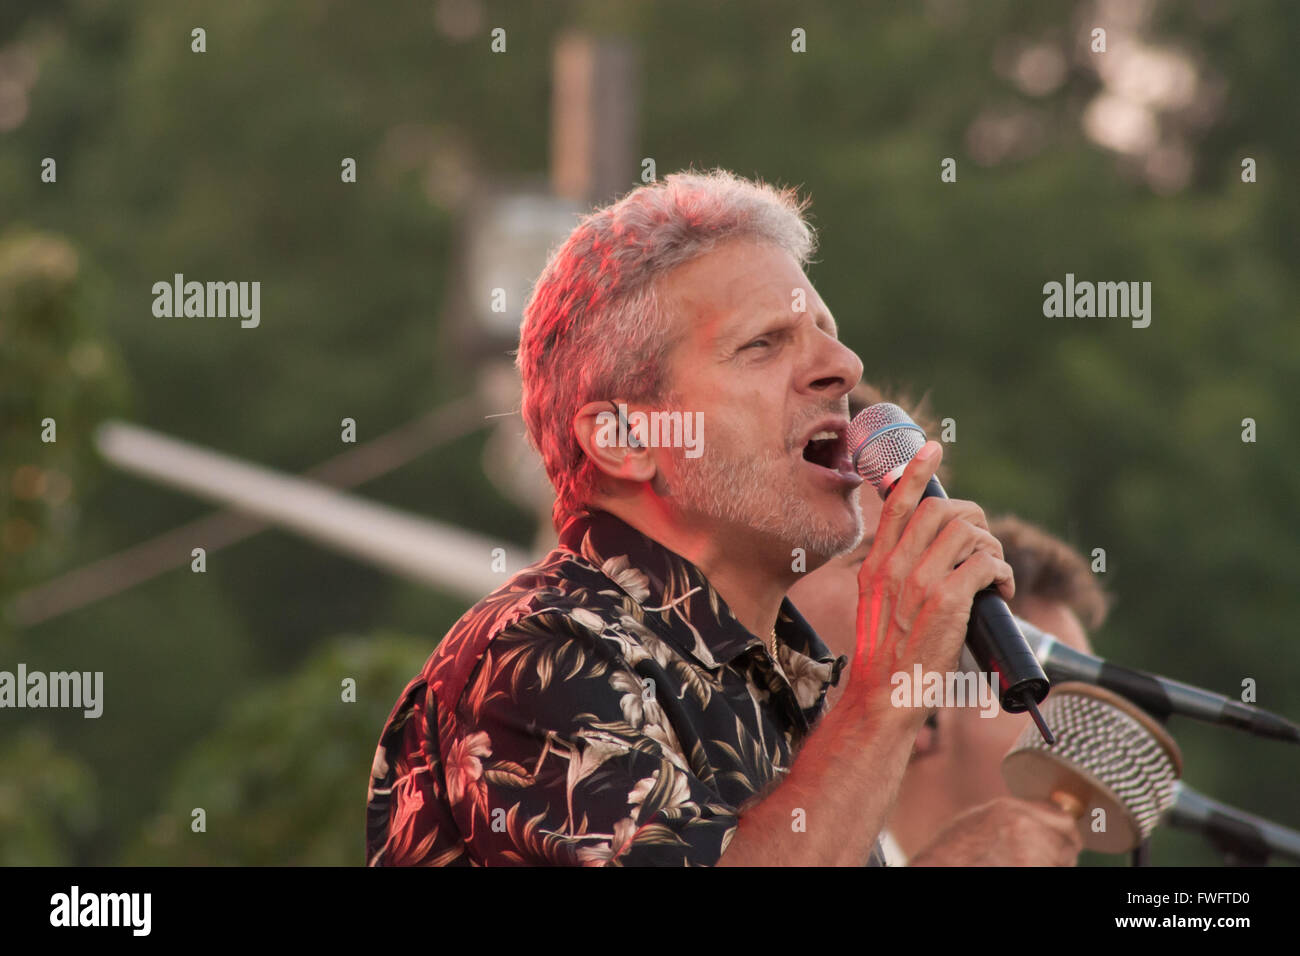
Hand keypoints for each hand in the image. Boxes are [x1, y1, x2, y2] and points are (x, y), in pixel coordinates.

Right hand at [848, 440, 1014, 706]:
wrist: (884, 697)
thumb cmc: (887, 660)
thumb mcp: (876, 607)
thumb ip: (895, 576)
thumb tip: (932, 554)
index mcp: (875, 566)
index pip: (897, 503)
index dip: (917, 471)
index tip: (934, 448)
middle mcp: (894, 567)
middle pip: (941, 510)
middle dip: (973, 517)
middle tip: (985, 543)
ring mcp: (920, 582)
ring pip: (968, 532)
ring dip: (992, 546)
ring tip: (994, 573)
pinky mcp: (947, 601)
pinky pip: (987, 563)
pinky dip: (1002, 572)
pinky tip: (1002, 592)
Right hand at [907, 796, 1084, 865]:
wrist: (935, 870)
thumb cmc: (947, 854)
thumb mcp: (977, 822)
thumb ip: (1009, 818)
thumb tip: (1039, 821)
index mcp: (1011, 809)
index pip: (1063, 819)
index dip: (1064, 834)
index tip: (1062, 843)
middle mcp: (1024, 827)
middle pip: (1068, 844)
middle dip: (1060, 856)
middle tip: (1043, 863)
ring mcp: (1030, 855)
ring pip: (1061, 865)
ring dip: (1050, 868)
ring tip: (1020, 866)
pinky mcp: (1029, 870)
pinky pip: (1050, 873)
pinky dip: (1040, 874)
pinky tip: (1016, 871)